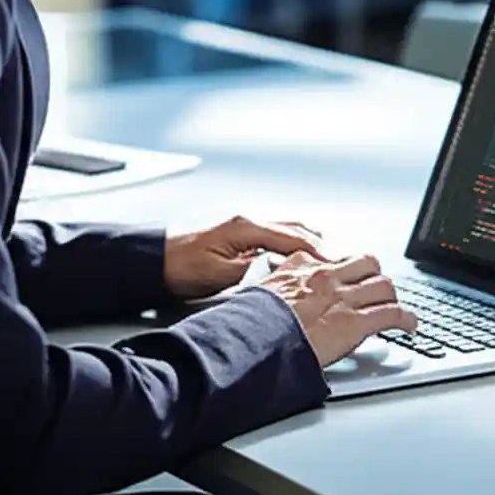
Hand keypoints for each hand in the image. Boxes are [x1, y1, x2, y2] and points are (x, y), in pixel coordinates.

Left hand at [164, 215, 327, 299]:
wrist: (151, 258)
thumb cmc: (178, 264)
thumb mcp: (219, 274)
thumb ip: (254, 272)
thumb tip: (282, 275)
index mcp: (247, 226)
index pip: (296, 238)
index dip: (321, 253)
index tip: (339, 264)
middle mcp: (250, 220)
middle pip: (300, 229)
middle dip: (323, 246)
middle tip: (343, 263)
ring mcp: (246, 224)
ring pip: (290, 230)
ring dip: (310, 244)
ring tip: (328, 262)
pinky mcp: (241, 234)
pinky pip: (278, 235)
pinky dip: (296, 245)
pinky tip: (300, 259)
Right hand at [260, 251, 417, 366]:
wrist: (250, 343)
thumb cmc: (248, 324)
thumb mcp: (253, 294)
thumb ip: (269, 287)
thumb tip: (264, 294)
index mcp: (301, 268)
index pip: (332, 257)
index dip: (344, 268)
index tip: (346, 276)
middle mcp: (327, 277)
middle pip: (367, 262)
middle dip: (374, 275)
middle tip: (375, 287)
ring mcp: (344, 298)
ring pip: (384, 285)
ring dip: (391, 297)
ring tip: (394, 306)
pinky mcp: (356, 322)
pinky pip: (392, 315)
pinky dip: (407, 320)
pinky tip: (410, 326)